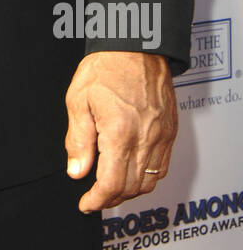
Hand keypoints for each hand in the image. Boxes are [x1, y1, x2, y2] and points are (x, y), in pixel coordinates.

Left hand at [64, 52, 177, 213]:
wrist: (136, 45)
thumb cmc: (106, 67)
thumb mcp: (78, 100)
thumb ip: (78, 140)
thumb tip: (76, 171)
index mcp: (120, 133)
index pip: (111, 184)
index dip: (97, 200)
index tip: (86, 204)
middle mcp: (145, 138)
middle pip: (131, 187)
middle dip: (111, 198)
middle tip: (95, 197)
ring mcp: (162, 136)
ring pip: (150, 181)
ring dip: (130, 191)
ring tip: (111, 188)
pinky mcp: (171, 131)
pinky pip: (162, 166)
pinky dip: (147, 177)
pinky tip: (132, 172)